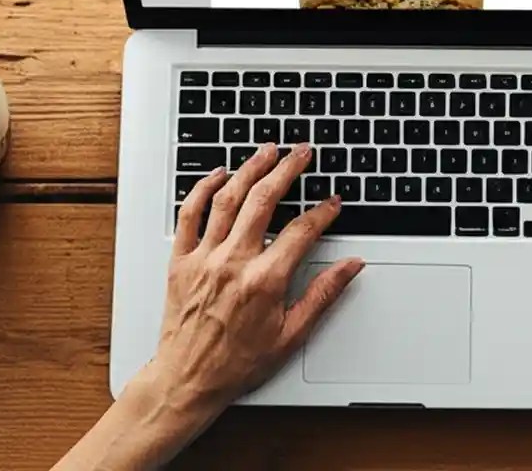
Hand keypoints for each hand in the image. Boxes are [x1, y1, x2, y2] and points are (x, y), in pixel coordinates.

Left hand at [142, 143, 362, 446]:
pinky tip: (217, 174)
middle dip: (288, 170)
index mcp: (265, 281)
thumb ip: (323, 294)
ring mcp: (204, 258)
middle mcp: (233, 263)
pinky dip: (202, 189)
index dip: (323, 211)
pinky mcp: (181, 260)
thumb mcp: (292, 334)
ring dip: (249, 169)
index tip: (333, 202)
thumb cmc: (237, 363)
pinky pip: (189, 214)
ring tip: (267, 151)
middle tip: (302, 153)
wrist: (188, 379)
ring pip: (228, 199)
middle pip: (264, 200)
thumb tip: (350, 267)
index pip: (302, 231)